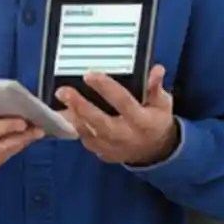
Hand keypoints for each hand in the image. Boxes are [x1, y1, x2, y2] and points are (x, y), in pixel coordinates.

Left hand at [57, 65, 178, 165]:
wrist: (155, 150)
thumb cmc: (156, 121)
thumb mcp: (162, 103)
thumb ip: (156, 87)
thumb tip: (156, 70)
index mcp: (142, 121)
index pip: (123, 102)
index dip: (106, 88)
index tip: (90, 75)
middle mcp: (126, 136)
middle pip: (100, 122)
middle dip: (80, 106)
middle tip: (64, 91)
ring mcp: (114, 148)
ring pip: (89, 133)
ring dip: (73, 116)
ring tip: (61, 100)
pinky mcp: (104, 154)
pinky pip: (86, 141)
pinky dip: (75, 128)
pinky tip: (65, 113)